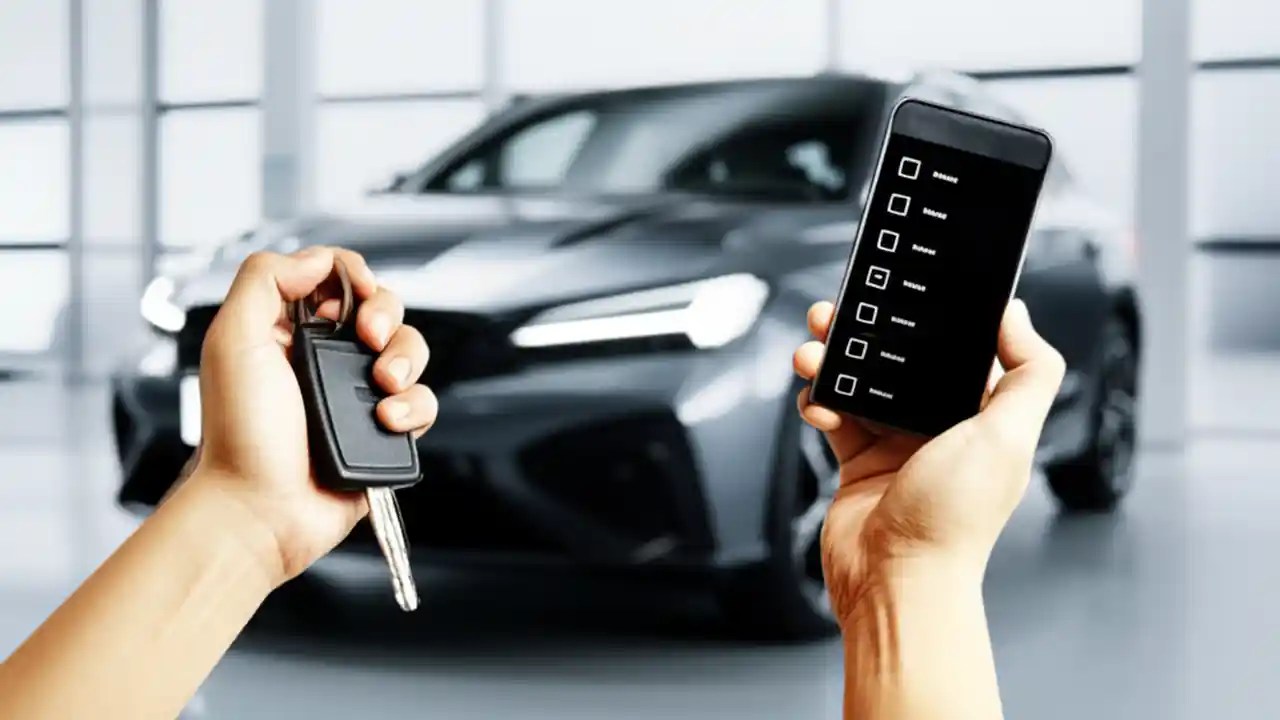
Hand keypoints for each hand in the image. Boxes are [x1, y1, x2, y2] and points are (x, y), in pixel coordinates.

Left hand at [189, 247, 436, 585]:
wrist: (260, 511)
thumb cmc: (240, 435)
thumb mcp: (232, 339)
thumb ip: (265, 280)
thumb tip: (317, 259)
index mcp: (288, 331)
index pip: (336, 278)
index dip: (352, 277)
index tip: (353, 296)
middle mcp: (325, 360)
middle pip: (383, 309)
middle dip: (386, 315)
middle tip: (368, 338)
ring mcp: (357, 397)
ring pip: (410, 353)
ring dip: (406, 361)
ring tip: (382, 386)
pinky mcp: (383, 434)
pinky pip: (423, 404)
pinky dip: (415, 407)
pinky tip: (388, 421)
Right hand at [793, 299, 1063, 626]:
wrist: (894, 580)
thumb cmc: (951, 522)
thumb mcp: (1006, 436)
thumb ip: (1026, 371)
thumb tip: (1017, 312)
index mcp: (983, 417)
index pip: (961, 349)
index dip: (934, 318)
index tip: (909, 288)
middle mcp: (940, 427)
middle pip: (902, 359)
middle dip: (869, 333)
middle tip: (839, 312)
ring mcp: (896, 444)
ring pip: (862, 381)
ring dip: (834, 361)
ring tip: (813, 352)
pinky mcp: (857, 461)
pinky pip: (835, 413)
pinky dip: (820, 402)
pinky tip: (818, 405)